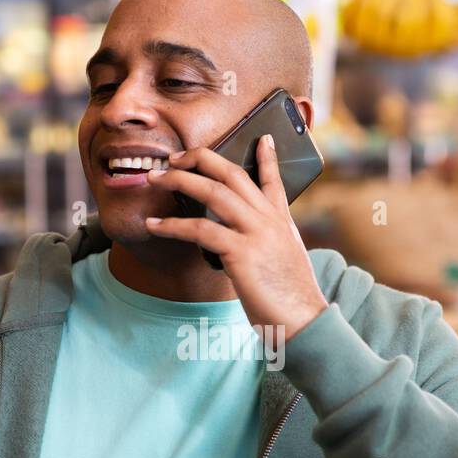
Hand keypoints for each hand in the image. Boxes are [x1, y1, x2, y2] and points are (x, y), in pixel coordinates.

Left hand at [143, 135, 327, 341]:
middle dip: (200, 158)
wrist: (304, 320)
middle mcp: (269, 220)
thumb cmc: (290, 300)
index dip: (268, 157)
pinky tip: (154, 224)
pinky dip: (172, 225)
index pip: (274, 180)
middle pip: (232, 173)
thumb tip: (247, 245)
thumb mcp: (285, 261)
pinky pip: (199, 228)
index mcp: (281, 222)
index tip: (263, 137)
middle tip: (174, 156)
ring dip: (178, 180)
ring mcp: (255, 232)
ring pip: (212, 191)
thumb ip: (268, 244)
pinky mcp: (240, 252)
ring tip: (154, 179)